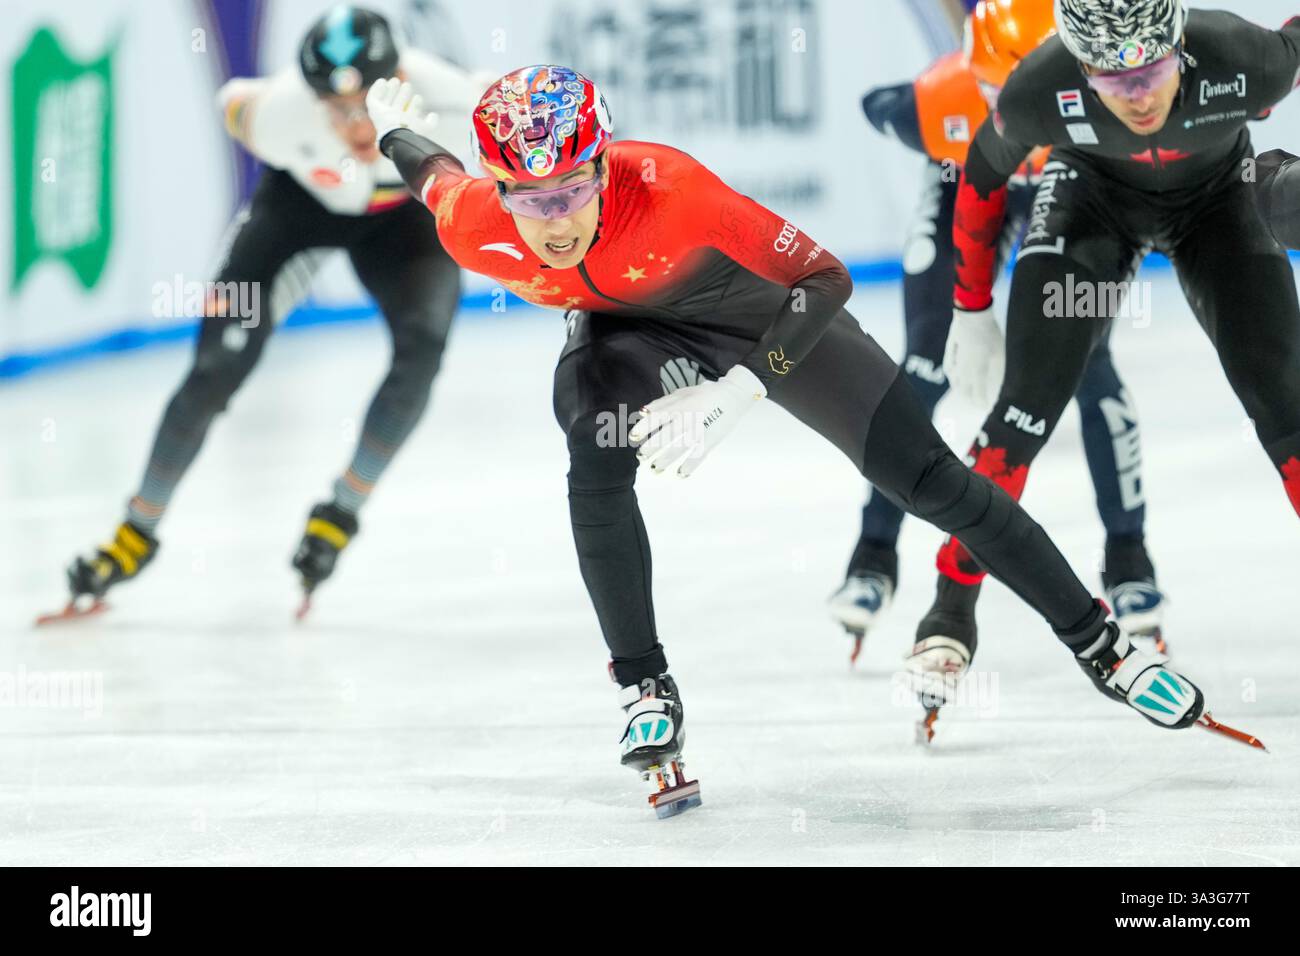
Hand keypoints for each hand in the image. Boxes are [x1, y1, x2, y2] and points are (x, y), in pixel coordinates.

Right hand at [365, 77, 439, 145]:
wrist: (396, 134)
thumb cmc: (410, 132)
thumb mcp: (424, 128)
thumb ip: (431, 123)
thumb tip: (433, 115)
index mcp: (406, 127)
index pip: (410, 115)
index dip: (414, 106)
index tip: (418, 98)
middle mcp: (394, 121)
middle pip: (398, 106)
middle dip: (403, 95)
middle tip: (407, 85)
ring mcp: (383, 116)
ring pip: (387, 101)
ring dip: (392, 90)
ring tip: (396, 81)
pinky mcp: (373, 110)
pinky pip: (372, 98)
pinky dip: (376, 89)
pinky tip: (382, 81)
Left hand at [628, 365, 766, 477]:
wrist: (733, 396)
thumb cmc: (704, 394)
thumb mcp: (682, 393)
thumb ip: (661, 403)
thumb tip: (642, 413)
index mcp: (680, 405)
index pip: (657, 417)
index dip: (644, 428)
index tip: (633, 438)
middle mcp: (688, 418)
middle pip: (666, 435)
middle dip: (651, 447)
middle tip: (640, 457)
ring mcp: (700, 430)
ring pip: (680, 448)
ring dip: (666, 460)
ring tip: (655, 468)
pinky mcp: (712, 439)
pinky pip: (699, 455)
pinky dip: (689, 466)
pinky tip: (680, 474)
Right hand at [942, 305, 1003, 408]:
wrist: (972, 314)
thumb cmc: (990, 333)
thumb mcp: (1000, 353)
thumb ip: (998, 371)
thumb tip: (1001, 385)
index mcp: (977, 371)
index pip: (977, 393)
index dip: (981, 403)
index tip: (985, 408)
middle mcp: (963, 369)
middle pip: (965, 390)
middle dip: (971, 399)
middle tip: (977, 404)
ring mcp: (955, 360)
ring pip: (955, 381)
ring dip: (961, 389)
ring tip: (965, 394)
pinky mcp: (951, 351)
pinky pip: (949, 369)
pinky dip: (952, 376)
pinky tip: (954, 377)